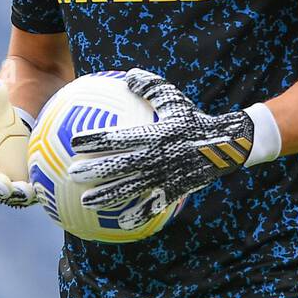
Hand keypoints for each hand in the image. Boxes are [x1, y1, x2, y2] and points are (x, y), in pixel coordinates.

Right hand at [0, 81, 38, 207]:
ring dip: (14, 194)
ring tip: (25, 193)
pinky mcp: (32, 175)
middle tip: (6, 187)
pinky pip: (30, 189)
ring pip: (9, 187)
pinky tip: (43, 192)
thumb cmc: (24, 91)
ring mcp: (13, 168)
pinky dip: (33, 193)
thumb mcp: (10, 92)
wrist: (49, 93)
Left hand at [66, 68, 255, 229]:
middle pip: (118, 166)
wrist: (226, 144)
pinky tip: (121, 222)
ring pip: (130, 189)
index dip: (95, 139)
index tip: (74, 142)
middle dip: (93, 171)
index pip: (118, 137)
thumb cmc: (193, 118)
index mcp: (154, 133)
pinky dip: (137, 215)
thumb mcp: (174, 98)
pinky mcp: (174, 191)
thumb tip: (129, 75)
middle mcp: (156, 156)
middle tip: (71, 174)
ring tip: (85, 202)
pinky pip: (153, 206)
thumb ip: (151, 86)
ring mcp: (165, 176)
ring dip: (106, 196)